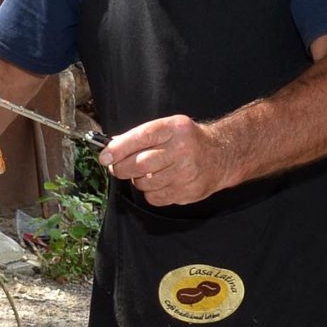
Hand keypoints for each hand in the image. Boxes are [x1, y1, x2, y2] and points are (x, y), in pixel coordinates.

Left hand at [100, 115, 232, 207]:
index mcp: (175, 129)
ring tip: (147, 173)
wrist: (222, 155)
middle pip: (140, 164)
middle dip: (122, 168)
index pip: (142, 137)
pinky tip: (160, 183)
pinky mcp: (188, 191)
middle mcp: (183, 150)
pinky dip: (150, 193)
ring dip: (138, 180)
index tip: (104, 156)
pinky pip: (155, 198)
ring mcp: (187, 173)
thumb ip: (140, 136)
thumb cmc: (188, 140)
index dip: (119, 148)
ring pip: (145, 183)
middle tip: (117, 167)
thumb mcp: (168, 128)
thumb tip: (110, 149)